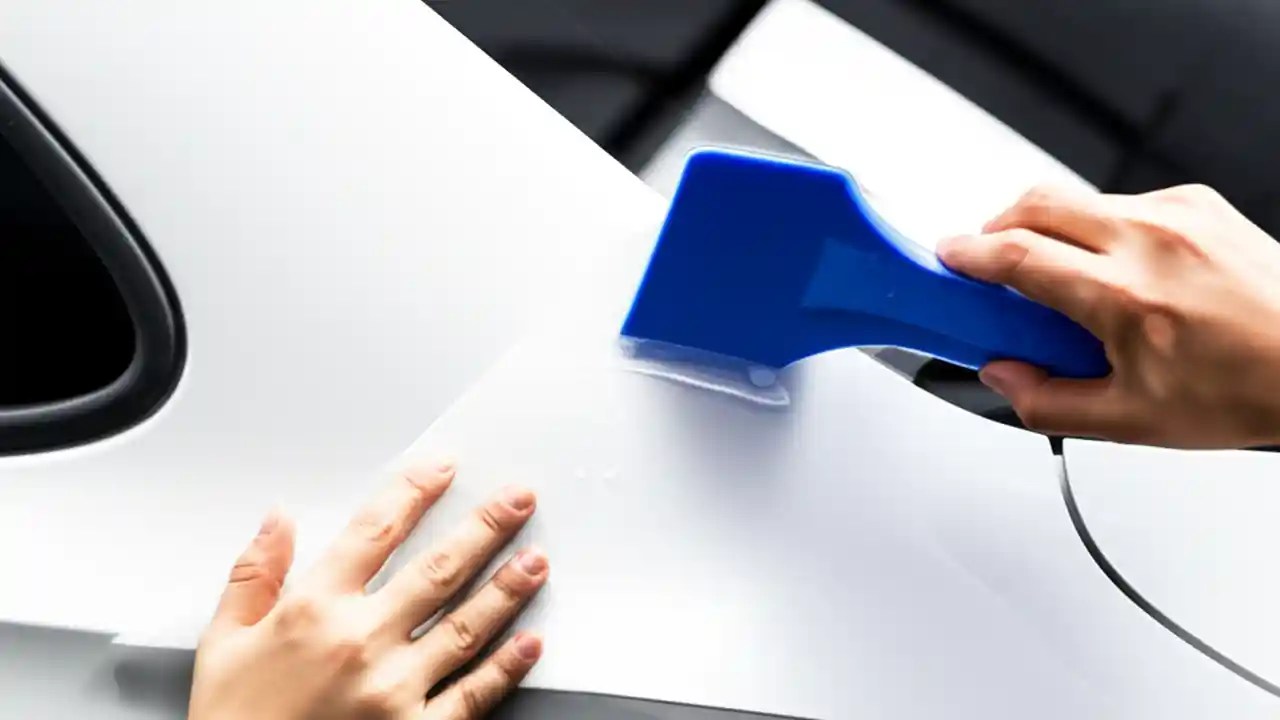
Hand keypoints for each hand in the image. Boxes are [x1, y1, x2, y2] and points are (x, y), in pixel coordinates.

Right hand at [188, 460, 548, 719]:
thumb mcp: (223, 644)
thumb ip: (254, 575)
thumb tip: (277, 520)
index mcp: (313, 610)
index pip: (375, 531)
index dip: (414, 491)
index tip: (443, 468)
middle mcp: (360, 643)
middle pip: (437, 569)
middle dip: (485, 528)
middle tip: (518, 501)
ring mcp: (393, 689)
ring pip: (466, 626)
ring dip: (507, 588)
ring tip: (536, 560)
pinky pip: (472, 694)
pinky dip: (505, 667)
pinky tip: (529, 642)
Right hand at [938, 184, 1279, 447]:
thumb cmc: (1250, 389)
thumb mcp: (1133, 421)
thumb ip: (1048, 403)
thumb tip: (1004, 377)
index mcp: (1126, 296)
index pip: (1017, 255)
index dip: (968, 254)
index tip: (948, 258)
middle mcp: (1149, 240)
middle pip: (1035, 204)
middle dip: (996, 228)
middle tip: (989, 264)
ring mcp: (1175, 213)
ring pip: (1077, 200)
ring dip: (1048, 230)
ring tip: (1061, 280)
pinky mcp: (1196, 202)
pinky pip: (1119, 201)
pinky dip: (1097, 229)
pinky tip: (1113, 270)